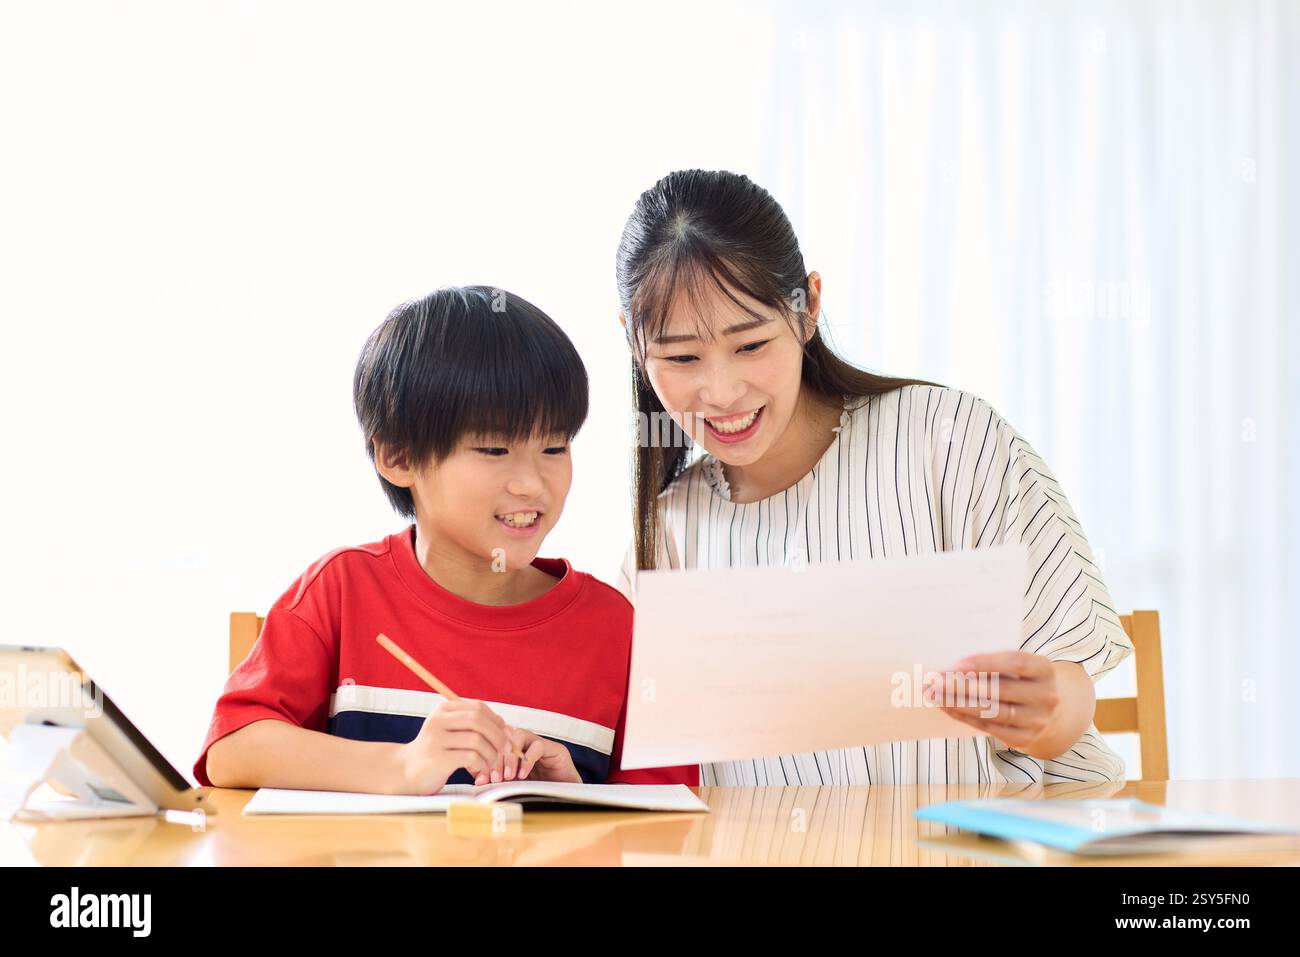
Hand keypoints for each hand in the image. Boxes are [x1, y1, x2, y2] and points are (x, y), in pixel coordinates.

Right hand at [394, 698, 518, 793]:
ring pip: (477, 740)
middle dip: (498, 735)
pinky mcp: (438, 759)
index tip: (505, 734)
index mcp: (443, 709)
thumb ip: (473, 726)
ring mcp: (436, 739)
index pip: (478, 708)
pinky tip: (480, 770)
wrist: (405, 771)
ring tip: (491, 762)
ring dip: (491, 753)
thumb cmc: (436, 751)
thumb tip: (506, 727)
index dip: (496, 720)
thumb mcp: (450, 731)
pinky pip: (471, 757)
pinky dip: (482, 763)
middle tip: (505, 749)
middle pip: (478, 720)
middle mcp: (437, 720)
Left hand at [473, 727, 580, 784]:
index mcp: (514, 750)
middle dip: (497, 758)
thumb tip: (479, 782)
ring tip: (508, 776)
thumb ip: (500, 780)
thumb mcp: (514, 786)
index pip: (496, 744)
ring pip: (519, 736)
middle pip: (506, 738)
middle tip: (494, 778)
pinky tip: (523, 775)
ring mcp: (540, 743)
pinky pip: (537, 746)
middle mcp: (526, 743)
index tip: (482, 779)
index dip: (487, 760)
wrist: (567, 799)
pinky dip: (527, 760)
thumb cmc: (539, 792)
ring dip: (511, 757)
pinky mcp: (555, 749)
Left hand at [929, 651, 1062, 751]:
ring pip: (992, 711)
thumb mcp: (1021, 668)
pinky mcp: (1024, 738)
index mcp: (1045, 670)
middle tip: (936, 680)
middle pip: (1000, 690)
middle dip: (964, 685)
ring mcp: (1036, 720)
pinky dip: (964, 717)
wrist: (1053, 714)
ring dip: (959, 703)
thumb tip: (955, 666)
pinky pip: (988, 727)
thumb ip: (997, 664)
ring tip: (935, 695)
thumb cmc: (1025, 682)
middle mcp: (1045, 696)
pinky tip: (947, 708)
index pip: (1016, 663)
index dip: (986, 663)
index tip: (958, 664)